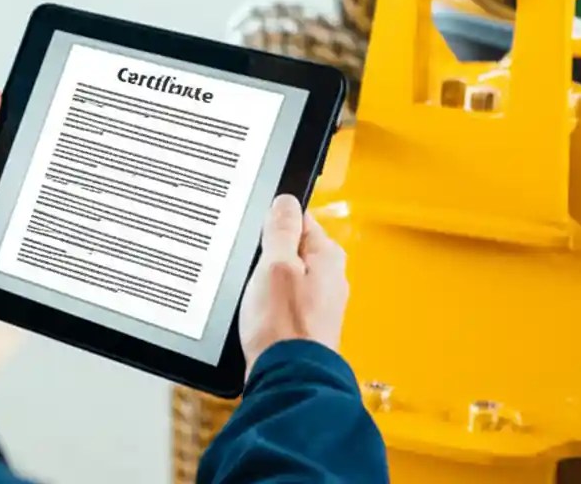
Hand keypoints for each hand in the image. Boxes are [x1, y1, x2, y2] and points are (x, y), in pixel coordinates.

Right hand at [239, 194, 348, 378]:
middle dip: (268, 253)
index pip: (301, 219)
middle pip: (292, 248)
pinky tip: (257, 312)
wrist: (287, 379)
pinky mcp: (305, 324)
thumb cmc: (283, 327)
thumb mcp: (275, 265)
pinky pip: (283, 300)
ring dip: (266, 280)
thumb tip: (286, 201)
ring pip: (286, 275)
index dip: (274, 221)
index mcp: (328, 257)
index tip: (256, 231)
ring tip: (253, 293)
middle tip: (250, 265)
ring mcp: (318, 303)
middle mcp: (330, 279)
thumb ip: (282, 230)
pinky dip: (269, 302)